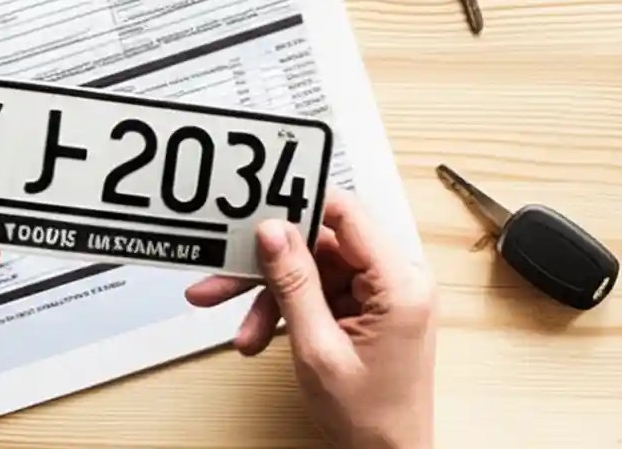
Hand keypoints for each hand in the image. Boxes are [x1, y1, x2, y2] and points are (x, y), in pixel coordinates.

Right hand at [186, 191, 436, 448]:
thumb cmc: (369, 417)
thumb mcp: (317, 348)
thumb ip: (294, 284)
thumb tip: (273, 231)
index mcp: (400, 284)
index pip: (347, 214)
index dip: (300, 205)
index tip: (257, 211)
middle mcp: (397, 280)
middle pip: (320, 244)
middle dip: (269, 267)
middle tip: (222, 277)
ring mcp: (382, 293)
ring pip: (312, 269)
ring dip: (271, 297)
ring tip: (241, 330)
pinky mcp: (368, 306)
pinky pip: (318, 290)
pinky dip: (286, 311)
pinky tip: (259, 336)